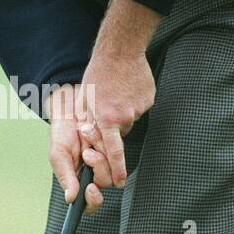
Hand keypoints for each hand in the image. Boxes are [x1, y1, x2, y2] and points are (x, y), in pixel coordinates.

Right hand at [47, 84, 104, 214]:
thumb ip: (65, 177)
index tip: (91, 189)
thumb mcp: (58, 154)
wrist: (71, 107)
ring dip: (100, 150)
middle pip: (104, 182)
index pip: (88, 202)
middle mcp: (93, 173)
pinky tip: (96, 133)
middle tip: (87, 152)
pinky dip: (106, 141)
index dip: (92, 200)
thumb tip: (70, 198)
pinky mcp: (114, 148)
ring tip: (88, 137)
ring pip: (112, 167)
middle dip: (97, 165)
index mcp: (78, 180)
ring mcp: (105, 161)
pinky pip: (118, 150)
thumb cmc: (61, 132)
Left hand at [75, 52, 155, 193]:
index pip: (113, 153)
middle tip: (107, 107)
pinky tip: (126, 88)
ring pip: (129, 120)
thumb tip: (91, 140)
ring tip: (115, 93)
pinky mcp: (149, 99)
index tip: (120, 182)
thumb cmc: (98, 75)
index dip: (117, 170)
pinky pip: (139, 108)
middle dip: (113, 128)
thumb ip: (89, 123)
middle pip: (120, 134)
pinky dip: (132, 102)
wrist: (120, 50)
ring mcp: (139, 108)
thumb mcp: (84, 101)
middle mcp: (124, 117)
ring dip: (121, 112)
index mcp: (106, 119)